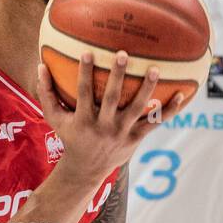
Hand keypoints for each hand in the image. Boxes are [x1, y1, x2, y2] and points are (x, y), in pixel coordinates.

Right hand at [37, 51, 186, 183]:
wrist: (86, 169)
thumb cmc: (70, 136)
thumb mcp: (54, 118)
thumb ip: (46, 93)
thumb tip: (40, 65)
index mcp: (84, 119)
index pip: (84, 93)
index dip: (85, 73)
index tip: (88, 53)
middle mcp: (104, 126)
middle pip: (112, 98)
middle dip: (118, 76)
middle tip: (123, 53)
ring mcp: (122, 132)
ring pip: (137, 109)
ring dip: (147, 89)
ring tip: (155, 69)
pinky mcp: (136, 138)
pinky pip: (155, 123)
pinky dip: (169, 111)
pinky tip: (182, 95)